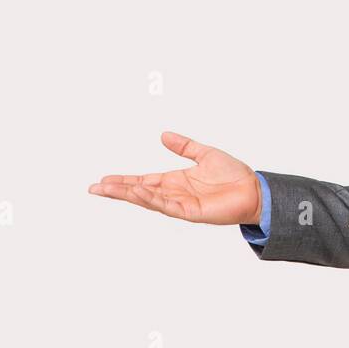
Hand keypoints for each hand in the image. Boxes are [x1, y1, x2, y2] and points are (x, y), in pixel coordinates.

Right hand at [88, 130, 260, 225]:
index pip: (143, 181)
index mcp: (175, 181)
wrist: (254, 190)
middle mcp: (175, 193)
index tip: (104, 180)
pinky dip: (151, 200)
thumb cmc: (233, 175)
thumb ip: (184, 146)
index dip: (124, 181)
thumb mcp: (204, 153)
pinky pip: (166, 206)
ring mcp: (181, 204)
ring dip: (128, 194)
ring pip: (149, 200)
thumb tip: (163, 135)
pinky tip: (137, 193)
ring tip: (108, 189)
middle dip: (117, 190)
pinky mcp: (191, 212)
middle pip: (140, 192)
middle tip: (94, 188)